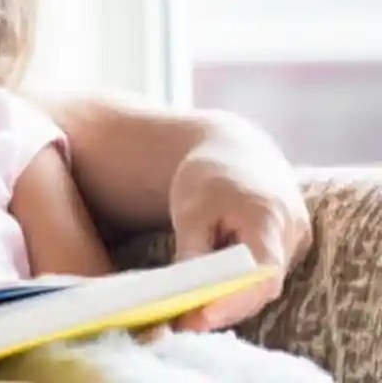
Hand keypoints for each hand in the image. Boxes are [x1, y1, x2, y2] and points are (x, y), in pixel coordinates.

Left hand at [168, 148, 311, 331]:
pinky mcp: (287, 251)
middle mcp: (291, 233)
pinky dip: (237, 293)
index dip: (235, 299)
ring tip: (188, 317)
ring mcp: (294, 243)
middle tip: (184, 324)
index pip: (262, 271)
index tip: (201, 315)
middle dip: (226, 309)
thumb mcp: (190, 209)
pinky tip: (206, 303)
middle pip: (264, 286)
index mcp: (268, 216)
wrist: (237, 153)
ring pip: (263, 286)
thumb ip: (192, 250)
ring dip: (230, 304)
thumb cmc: (210, 177)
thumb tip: (183, 294)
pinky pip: (263, 279)